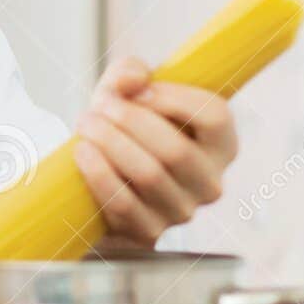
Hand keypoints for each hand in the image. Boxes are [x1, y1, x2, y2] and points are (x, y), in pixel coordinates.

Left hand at [72, 56, 237, 248]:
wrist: (100, 175)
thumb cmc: (122, 127)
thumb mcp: (126, 92)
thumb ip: (131, 72)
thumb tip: (131, 78)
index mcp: (220, 143)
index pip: (215, 117)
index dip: (173, 99)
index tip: (136, 89)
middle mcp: (210, 181)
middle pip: (176, 150)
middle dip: (130, 122)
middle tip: (99, 107)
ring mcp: (182, 211)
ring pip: (148, 175)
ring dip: (110, 144)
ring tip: (85, 125)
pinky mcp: (150, 231)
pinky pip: (124, 204)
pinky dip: (99, 174)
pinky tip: (83, 152)